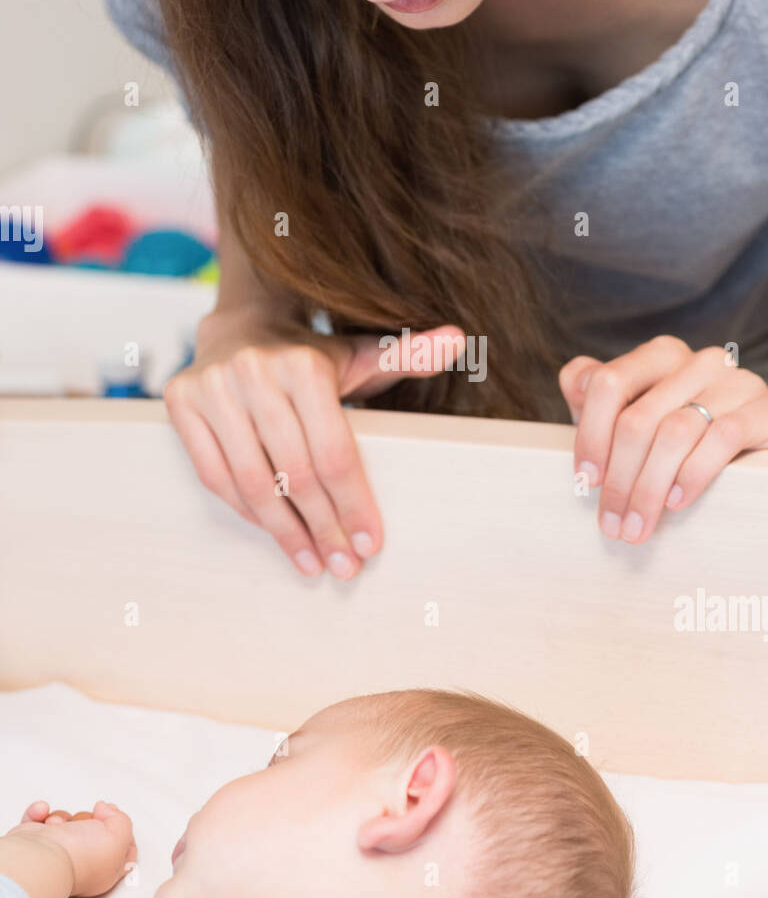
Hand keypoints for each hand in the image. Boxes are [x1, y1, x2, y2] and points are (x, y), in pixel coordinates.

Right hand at [3, 801, 135, 897]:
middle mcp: (79, 863)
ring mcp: (56, 853)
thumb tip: (105, 810)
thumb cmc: (79, 856)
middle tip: (85, 824)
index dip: (120, 830)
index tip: (115, 818)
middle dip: (88, 819)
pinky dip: (39, 813)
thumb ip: (122, 820)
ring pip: (66, 823)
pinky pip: (40, 819)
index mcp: (104, 870)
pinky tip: (43, 815)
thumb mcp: (120, 837)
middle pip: (91, 830)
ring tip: (57, 826)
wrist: (39, 859)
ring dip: (61, 817)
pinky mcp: (35, 843)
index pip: (119, 850)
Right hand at [165, 310, 466, 579]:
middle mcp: (253, 372)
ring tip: (312, 564)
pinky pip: (214, 475)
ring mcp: (211, 388)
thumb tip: (457, 342)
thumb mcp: (359, 355)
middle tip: (345, 568)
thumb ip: (407, 354)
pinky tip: (276, 535)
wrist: (240, 328)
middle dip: (324, 528)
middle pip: (296, 474)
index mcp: (303, 365)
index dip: (354, 505)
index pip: (334, 453)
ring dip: (285, 533)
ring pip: (252, 481)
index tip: (371, 546)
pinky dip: (246, 512)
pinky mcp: (180, 402)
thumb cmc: (309, 357)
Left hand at [559, 336, 767, 543]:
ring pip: (676, 432)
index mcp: (661, 356)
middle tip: (612, 524)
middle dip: (619, 479)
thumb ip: (595, 394)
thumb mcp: (635, 420)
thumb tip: (576, 381)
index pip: (608, 383)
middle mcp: (699, 361)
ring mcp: (739, 380)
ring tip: (639, 525)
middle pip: (639, 418)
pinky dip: (695, 472)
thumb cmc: (688, 443)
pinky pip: (725, 435)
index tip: (586, 480)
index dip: (590, 435)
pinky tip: (679, 501)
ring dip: (649, 488)